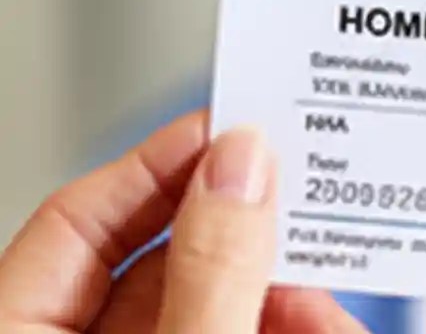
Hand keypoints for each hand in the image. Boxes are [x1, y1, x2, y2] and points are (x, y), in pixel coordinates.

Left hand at [0, 112, 366, 332]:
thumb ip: (213, 271)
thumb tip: (245, 167)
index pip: (77, 218)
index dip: (161, 163)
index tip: (234, 129)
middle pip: (161, 260)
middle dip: (250, 238)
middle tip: (304, 202)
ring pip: (212, 304)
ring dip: (287, 293)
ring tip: (331, 307)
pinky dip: (285, 327)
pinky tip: (326, 327)